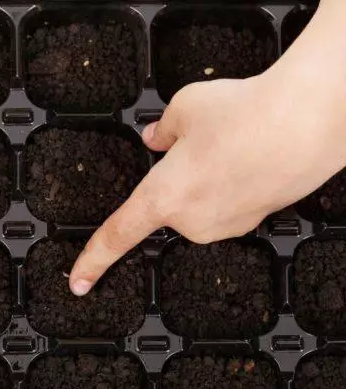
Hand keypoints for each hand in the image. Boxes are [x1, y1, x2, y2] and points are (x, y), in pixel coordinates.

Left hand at [69, 0, 345, 294]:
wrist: (310, 121)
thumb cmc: (245, 115)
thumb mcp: (185, 107)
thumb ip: (163, 129)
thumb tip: (156, 139)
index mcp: (163, 197)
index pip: (116, 236)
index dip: (93, 260)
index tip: (78, 281)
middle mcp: (192, 221)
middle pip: (168, 203)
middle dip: (177, 175)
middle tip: (202, 142)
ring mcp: (225, 226)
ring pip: (200, 202)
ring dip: (207, 177)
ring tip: (232, 143)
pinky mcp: (254, 222)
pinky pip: (227, 204)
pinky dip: (231, 182)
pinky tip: (248, 156)